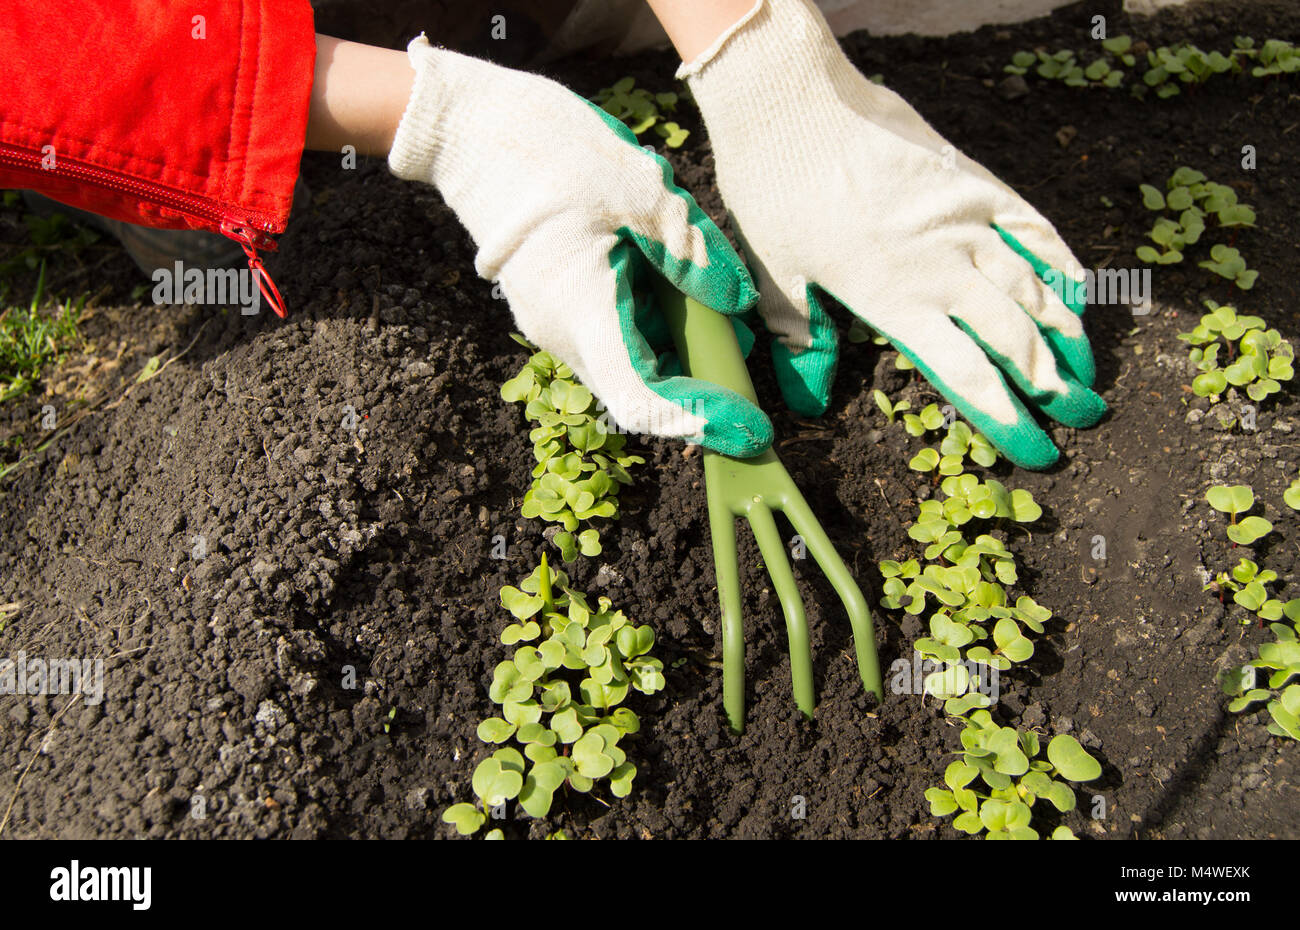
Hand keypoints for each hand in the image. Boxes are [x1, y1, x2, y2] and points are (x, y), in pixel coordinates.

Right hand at [387, 37, 772, 456]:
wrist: (468, 130)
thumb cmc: (552, 152)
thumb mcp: (641, 192)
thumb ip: (692, 253)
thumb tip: (736, 303)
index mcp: (583, 312)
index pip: (642, 401)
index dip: (698, 423)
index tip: (750, 430)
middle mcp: (562, 332)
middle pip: (639, 388)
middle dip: (697, 392)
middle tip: (748, 381)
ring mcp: (553, 319)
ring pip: (626, 360)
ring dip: (676, 357)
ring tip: (722, 330)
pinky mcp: (553, 300)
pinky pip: (609, 333)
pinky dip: (652, 330)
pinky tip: (680, 297)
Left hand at [680, 0, 1104, 468]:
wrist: (792, 106)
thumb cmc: (776, 194)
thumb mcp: (777, 276)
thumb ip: (800, 339)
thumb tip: (808, 398)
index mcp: (892, 299)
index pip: (965, 374)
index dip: (1004, 418)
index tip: (1035, 450)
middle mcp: (941, 266)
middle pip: (1014, 338)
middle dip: (1051, 384)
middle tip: (1081, 416)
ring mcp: (964, 220)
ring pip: (1033, 287)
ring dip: (1066, 333)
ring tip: (1089, 369)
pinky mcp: (973, 181)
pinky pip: (1031, 226)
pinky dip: (1060, 261)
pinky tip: (1081, 289)